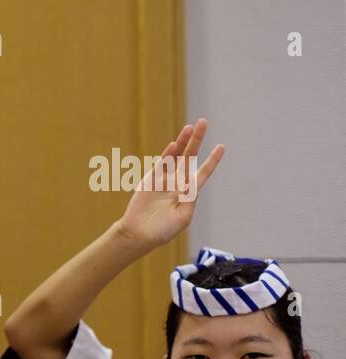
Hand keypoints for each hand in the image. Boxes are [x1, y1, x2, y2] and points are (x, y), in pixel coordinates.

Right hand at [115, 118, 223, 247]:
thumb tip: (194, 180)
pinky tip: (174, 145)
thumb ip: (190, 199)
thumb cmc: (163, 230)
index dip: (212, 160)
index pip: (203, 172)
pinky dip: (167, 154)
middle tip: (203, 122)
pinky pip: (161, 164)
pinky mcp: (150, 179)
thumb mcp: (183, 217)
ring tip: (190, 127)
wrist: (140, 234)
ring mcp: (164, 179)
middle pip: (190, 157)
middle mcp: (177, 182)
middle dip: (197, 140)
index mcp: (188, 192)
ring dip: (183, 141)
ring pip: (176, 156)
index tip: (222, 146)